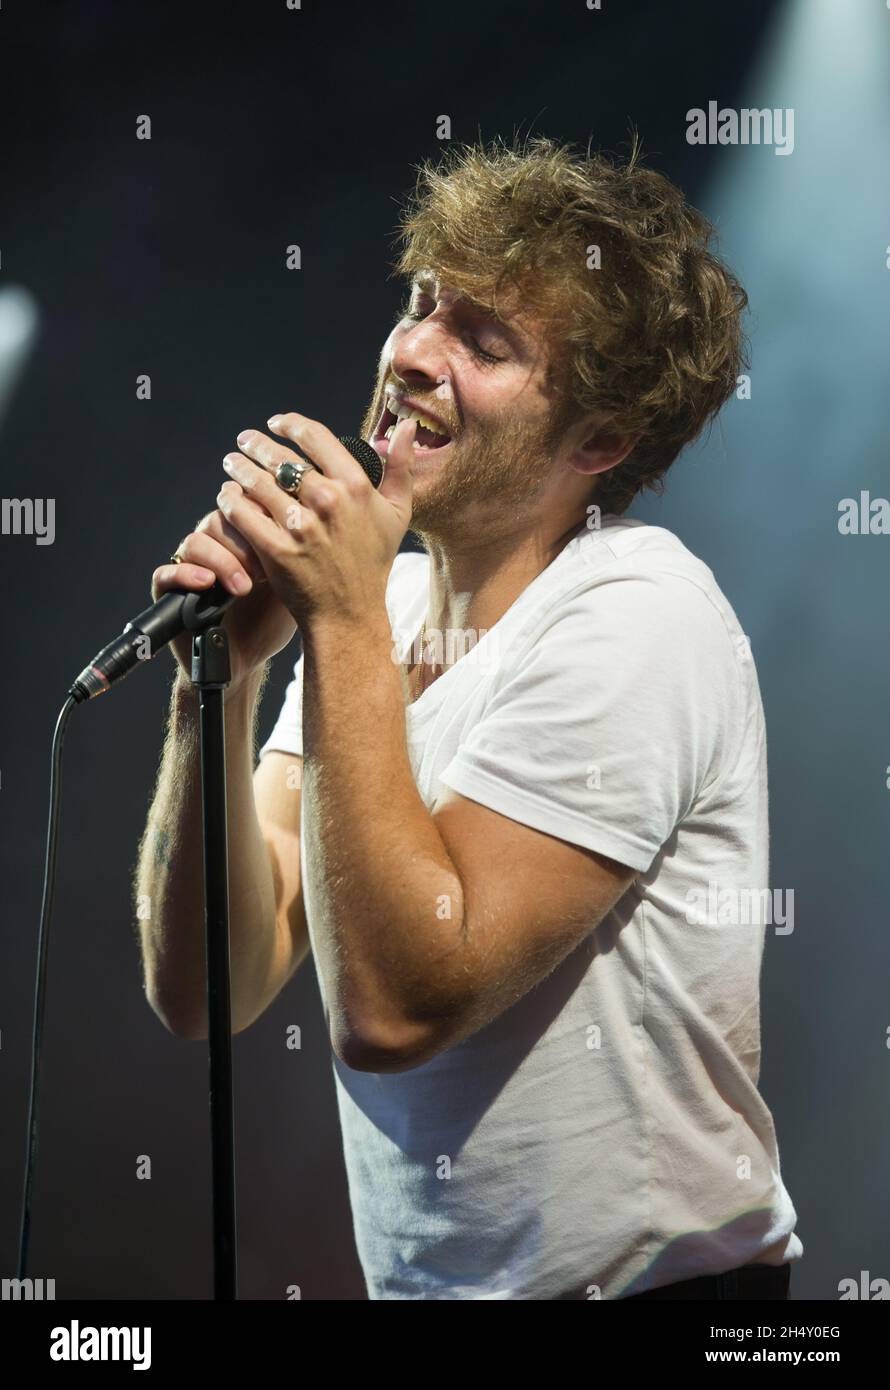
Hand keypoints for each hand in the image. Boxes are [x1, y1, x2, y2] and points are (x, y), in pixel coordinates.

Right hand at [151, 505, 296, 692]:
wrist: (248, 659)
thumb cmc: (272, 620)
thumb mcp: (294, 583)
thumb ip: (300, 551)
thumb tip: (319, 519)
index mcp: (243, 535)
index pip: (246, 503)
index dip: (261, 516)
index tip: (283, 538)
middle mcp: (215, 544)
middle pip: (220, 516)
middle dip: (244, 541)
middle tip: (264, 570)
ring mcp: (190, 564)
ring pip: (196, 540)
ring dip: (222, 561)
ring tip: (242, 588)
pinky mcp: (168, 590)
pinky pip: (167, 572)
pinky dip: (186, 574)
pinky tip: (206, 584)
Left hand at [214, 411, 417, 629]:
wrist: (349, 614)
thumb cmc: (372, 562)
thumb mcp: (397, 513)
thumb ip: (401, 466)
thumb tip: (406, 425)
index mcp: (356, 487)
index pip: (315, 437)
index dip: (291, 424)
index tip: (278, 423)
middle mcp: (328, 502)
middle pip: (281, 458)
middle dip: (257, 444)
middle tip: (245, 441)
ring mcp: (300, 527)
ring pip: (257, 482)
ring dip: (239, 468)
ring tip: (232, 463)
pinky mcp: (276, 550)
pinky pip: (243, 513)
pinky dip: (231, 500)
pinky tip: (227, 495)